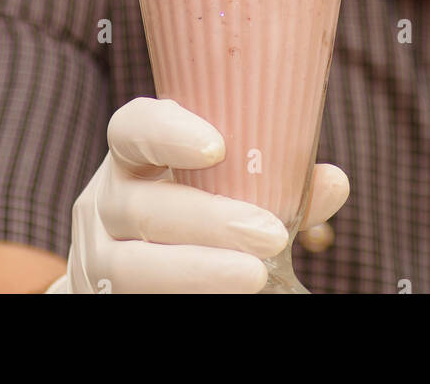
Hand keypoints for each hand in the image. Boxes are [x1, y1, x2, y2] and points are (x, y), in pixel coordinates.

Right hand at [46, 96, 348, 293]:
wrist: (139, 267)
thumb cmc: (192, 208)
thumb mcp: (221, 187)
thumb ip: (273, 181)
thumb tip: (332, 182)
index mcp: (132, 156)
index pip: (132, 127)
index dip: (169, 133)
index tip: (218, 146)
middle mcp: (105, 200)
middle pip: (142, 206)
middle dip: (208, 219)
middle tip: (269, 233)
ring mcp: (97, 255)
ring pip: (132, 266)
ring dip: (197, 271)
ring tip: (253, 276)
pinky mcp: (103, 297)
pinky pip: (134, 300)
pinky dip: (183, 296)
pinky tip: (225, 299)